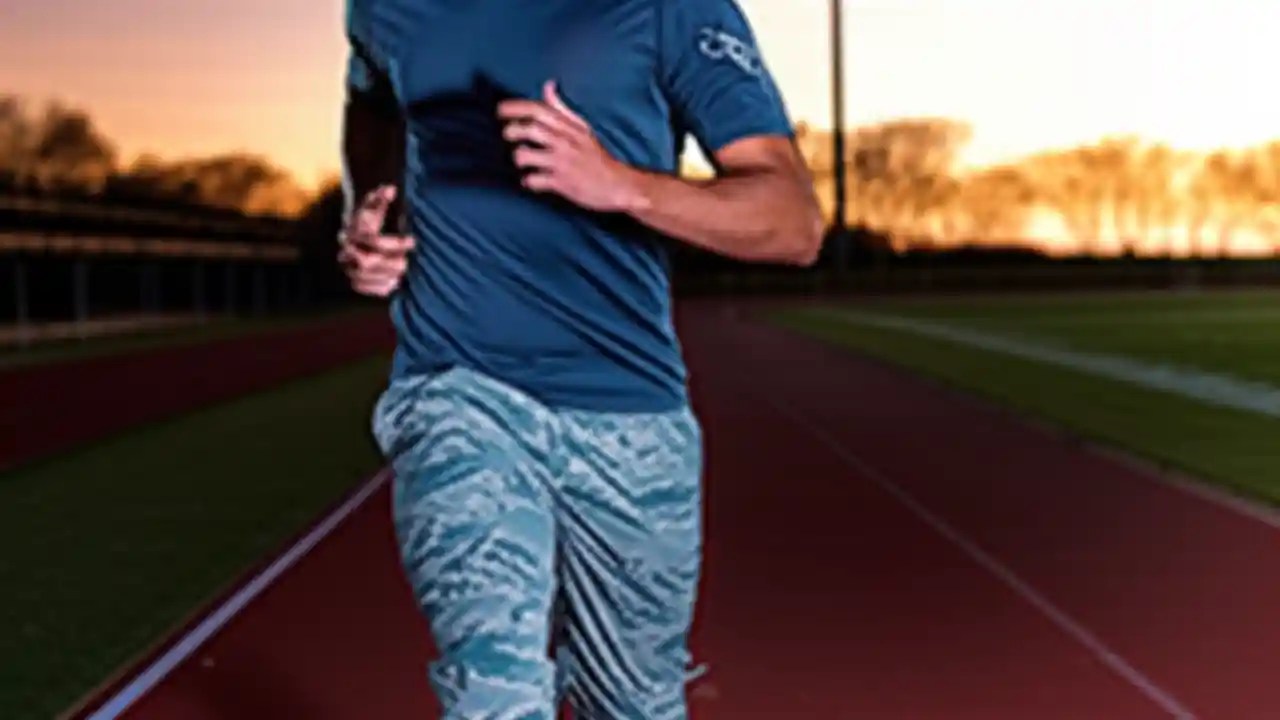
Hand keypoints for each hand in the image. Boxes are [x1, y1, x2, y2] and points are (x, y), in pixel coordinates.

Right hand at [337, 185, 413, 297]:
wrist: (356, 231)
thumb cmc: (370, 216)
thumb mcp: (375, 204)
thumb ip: (382, 196)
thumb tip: (390, 189)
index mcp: (352, 230)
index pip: (374, 240)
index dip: (395, 243)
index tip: (413, 241)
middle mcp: (345, 249)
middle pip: (366, 262)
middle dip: (390, 263)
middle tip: (407, 262)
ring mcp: (346, 265)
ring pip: (362, 277)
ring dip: (385, 275)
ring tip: (402, 272)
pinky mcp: (351, 279)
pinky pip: (360, 287)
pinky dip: (378, 287)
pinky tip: (394, 282)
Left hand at [498, 81, 645, 212]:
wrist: (618, 185)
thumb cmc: (597, 157)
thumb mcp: (582, 128)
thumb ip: (561, 109)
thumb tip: (548, 85)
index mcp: (570, 127)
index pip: (538, 110)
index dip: (515, 107)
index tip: (500, 110)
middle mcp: (565, 142)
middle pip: (529, 129)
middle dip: (512, 131)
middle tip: (508, 135)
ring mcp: (562, 162)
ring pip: (525, 155)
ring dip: (519, 157)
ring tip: (524, 161)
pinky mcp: (561, 183)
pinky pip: (533, 180)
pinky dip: (528, 181)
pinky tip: (533, 181)